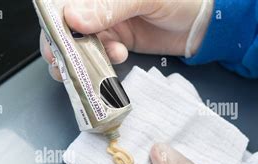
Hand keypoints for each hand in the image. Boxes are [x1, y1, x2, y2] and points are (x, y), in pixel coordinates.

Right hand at [41, 0, 212, 80]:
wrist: (205, 22)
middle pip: (64, 27)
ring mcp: (105, 25)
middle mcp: (96, 6)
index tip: (54, 38)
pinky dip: (101, 63)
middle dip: (62, 46)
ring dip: (81, 58)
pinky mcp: (114, 43)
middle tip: (65, 60)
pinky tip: (117, 57)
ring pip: (77, 45)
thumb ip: (108, 8)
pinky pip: (97, 57)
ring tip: (95, 61)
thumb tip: (73, 18)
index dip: (53, 21)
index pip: (64, 4)